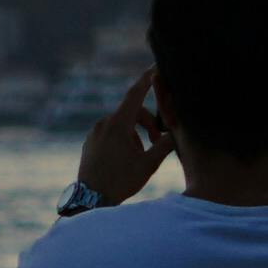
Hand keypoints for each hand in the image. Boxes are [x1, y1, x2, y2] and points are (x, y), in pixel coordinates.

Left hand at [73, 70, 171, 206]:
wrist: (90, 200)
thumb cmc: (120, 182)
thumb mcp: (149, 164)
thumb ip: (165, 145)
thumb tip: (178, 132)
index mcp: (118, 125)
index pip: (135, 94)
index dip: (147, 78)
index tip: (156, 66)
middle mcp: (103, 124)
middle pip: (132, 112)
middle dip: (148, 122)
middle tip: (157, 141)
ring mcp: (94, 133)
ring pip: (122, 124)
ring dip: (136, 134)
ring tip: (141, 156)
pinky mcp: (90, 142)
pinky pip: (110, 133)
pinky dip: (123, 139)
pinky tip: (126, 159)